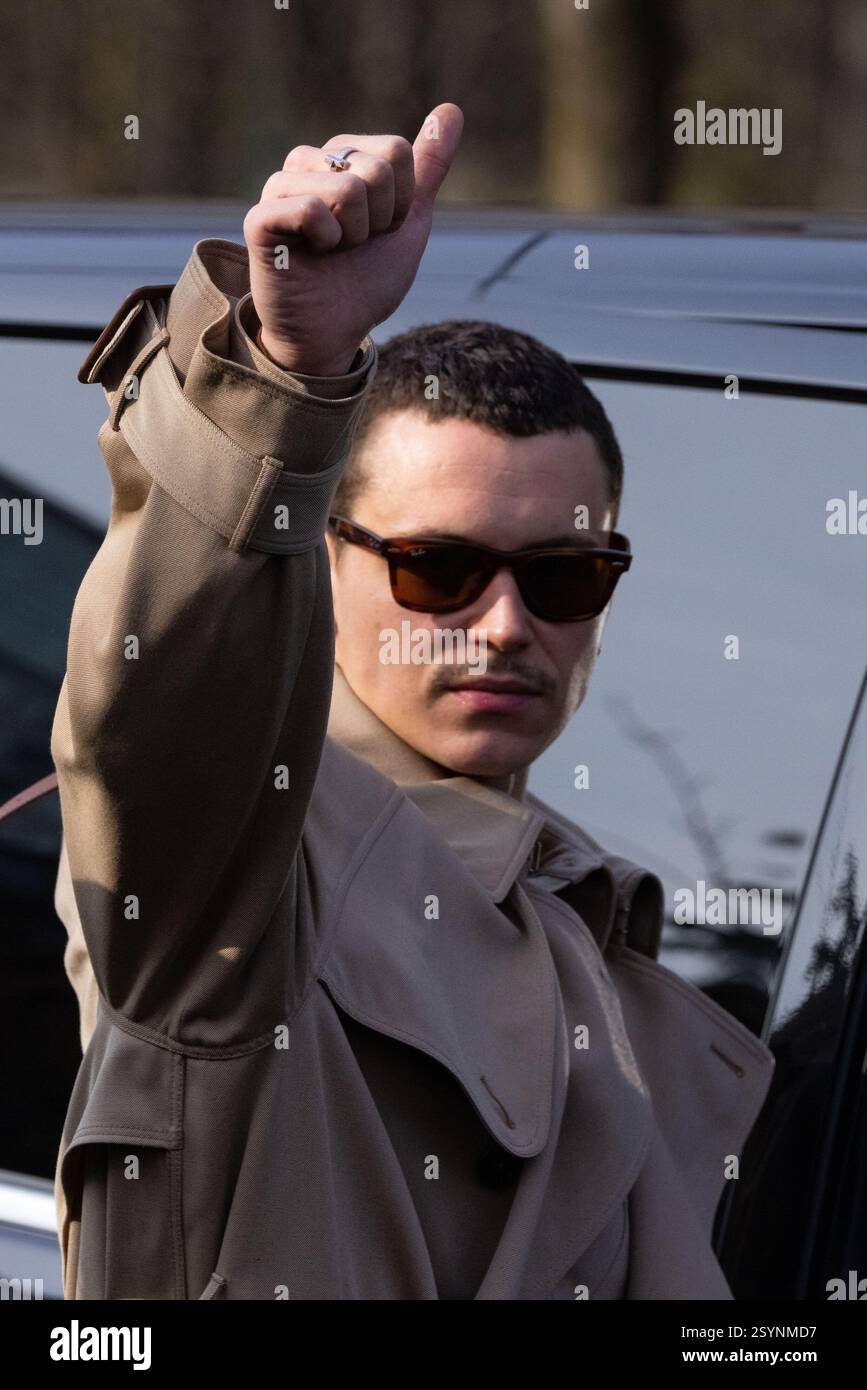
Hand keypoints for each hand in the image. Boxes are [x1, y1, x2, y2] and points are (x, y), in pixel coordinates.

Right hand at [244, 103, 463, 375]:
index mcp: (342, 156)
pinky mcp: (260, 218)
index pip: (396, 152)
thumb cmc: (366, 279)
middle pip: (374, 169)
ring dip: (352, 235)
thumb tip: (451, 110)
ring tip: (333, 250)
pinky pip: (310, 210)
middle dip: (378, 221)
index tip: (380, 230)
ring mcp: (281, 187)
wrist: (333, 332)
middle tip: (353, 244)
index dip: (400, 203)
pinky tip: (311, 254)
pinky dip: (326, 241)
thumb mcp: (408, 222)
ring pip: (345, 188)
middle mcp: (309, 163)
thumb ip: (428, 166)